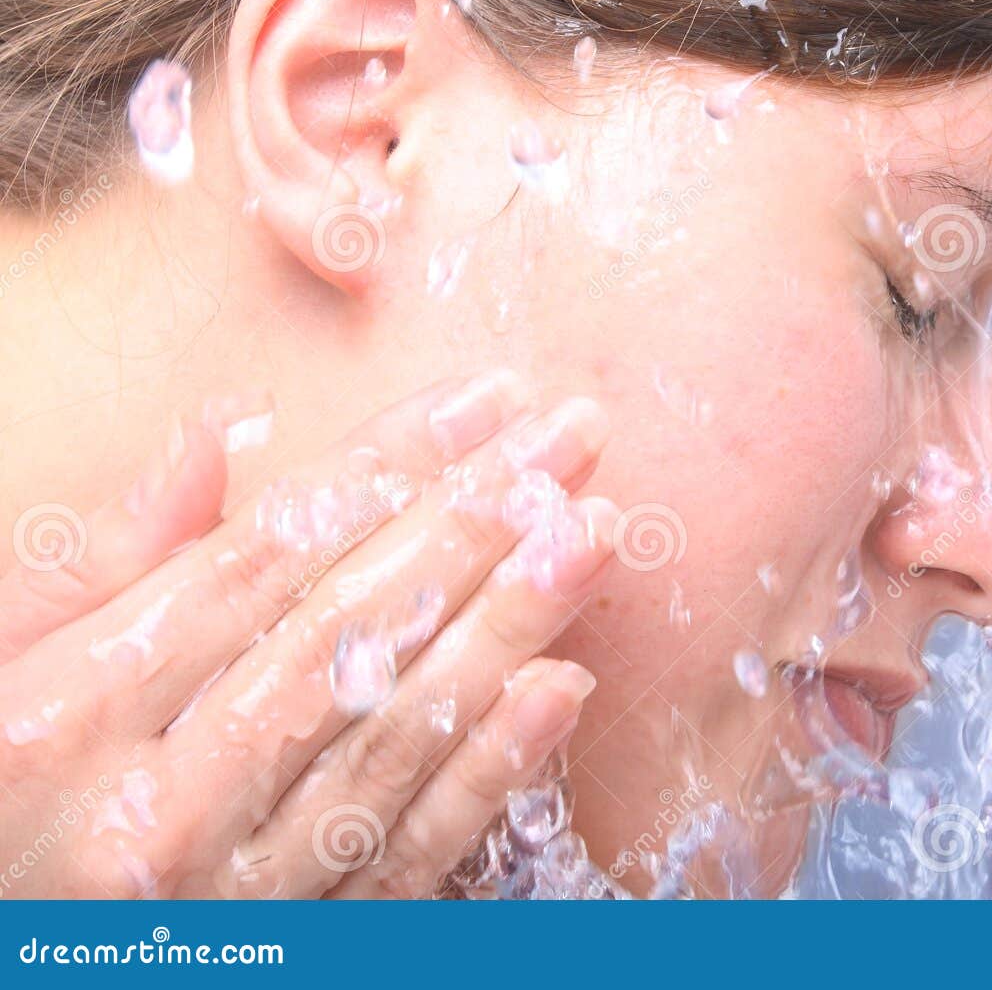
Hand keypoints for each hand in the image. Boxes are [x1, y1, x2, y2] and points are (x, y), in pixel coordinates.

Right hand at [0, 371, 614, 897]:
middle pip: (347, 630)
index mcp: (71, 711)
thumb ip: (109, 554)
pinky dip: (492, 768)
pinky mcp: (291, 957)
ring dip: (508, 625)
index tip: (490, 398)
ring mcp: (229, 895)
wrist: (4, 958)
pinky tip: (563, 684)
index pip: (264, 556)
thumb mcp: (1, 665)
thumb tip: (223, 422)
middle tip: (574, 438)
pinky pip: (407, 855)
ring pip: (393, 735)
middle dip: (475, 521)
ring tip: (591, 534)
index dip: (390, 465)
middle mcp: (154, 806)